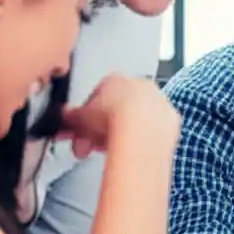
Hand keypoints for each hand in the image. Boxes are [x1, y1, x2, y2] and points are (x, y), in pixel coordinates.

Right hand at [57, 74, 178, 157]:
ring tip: (109, 154)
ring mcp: (158, 101)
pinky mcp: (171, 120)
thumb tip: (61, 119)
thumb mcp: (78, 118)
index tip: (79, 135)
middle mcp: (140, 85)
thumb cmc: (110, 119)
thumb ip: (69, 118)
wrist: (142, 130)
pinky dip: (141, 141)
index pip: (95, 98)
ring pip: (134, 121)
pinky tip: (132, 153)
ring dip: (119, 137)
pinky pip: (152, 131)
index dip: (85, 120)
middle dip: (99, 131)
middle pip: (115, 110)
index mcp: (115, 79)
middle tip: (88, 148)